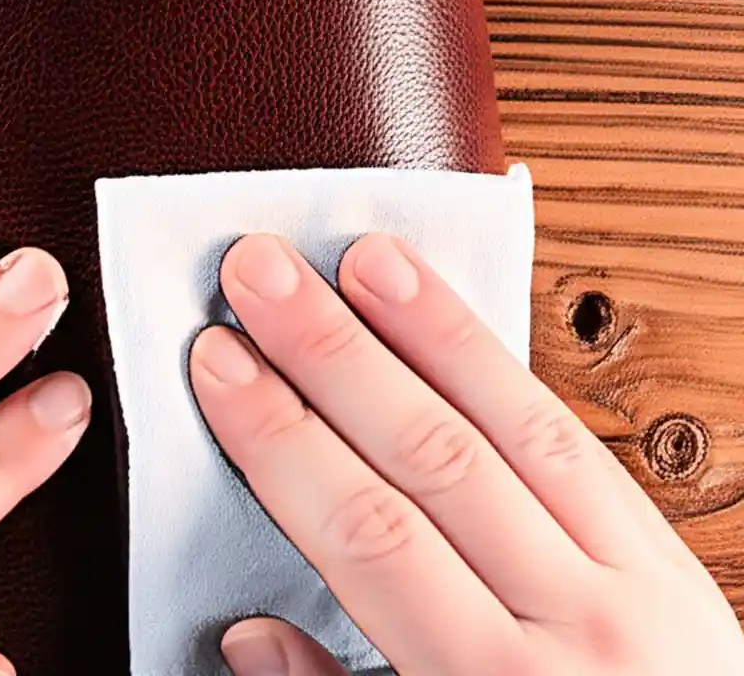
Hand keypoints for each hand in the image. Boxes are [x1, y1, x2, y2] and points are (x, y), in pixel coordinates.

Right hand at [191, 233, 743, 674]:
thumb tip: (250, 633)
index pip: (367, 532)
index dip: (282, 439)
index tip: (223, 364)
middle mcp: (572, 626)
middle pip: (432, 457)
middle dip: (333, 355)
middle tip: (261, 274)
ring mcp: (634, 585)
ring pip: (513, 427)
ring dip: (428, 331)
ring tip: (361, 258)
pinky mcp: (667, 560)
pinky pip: (577, 443)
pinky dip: (507, 372)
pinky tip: (452, 322)